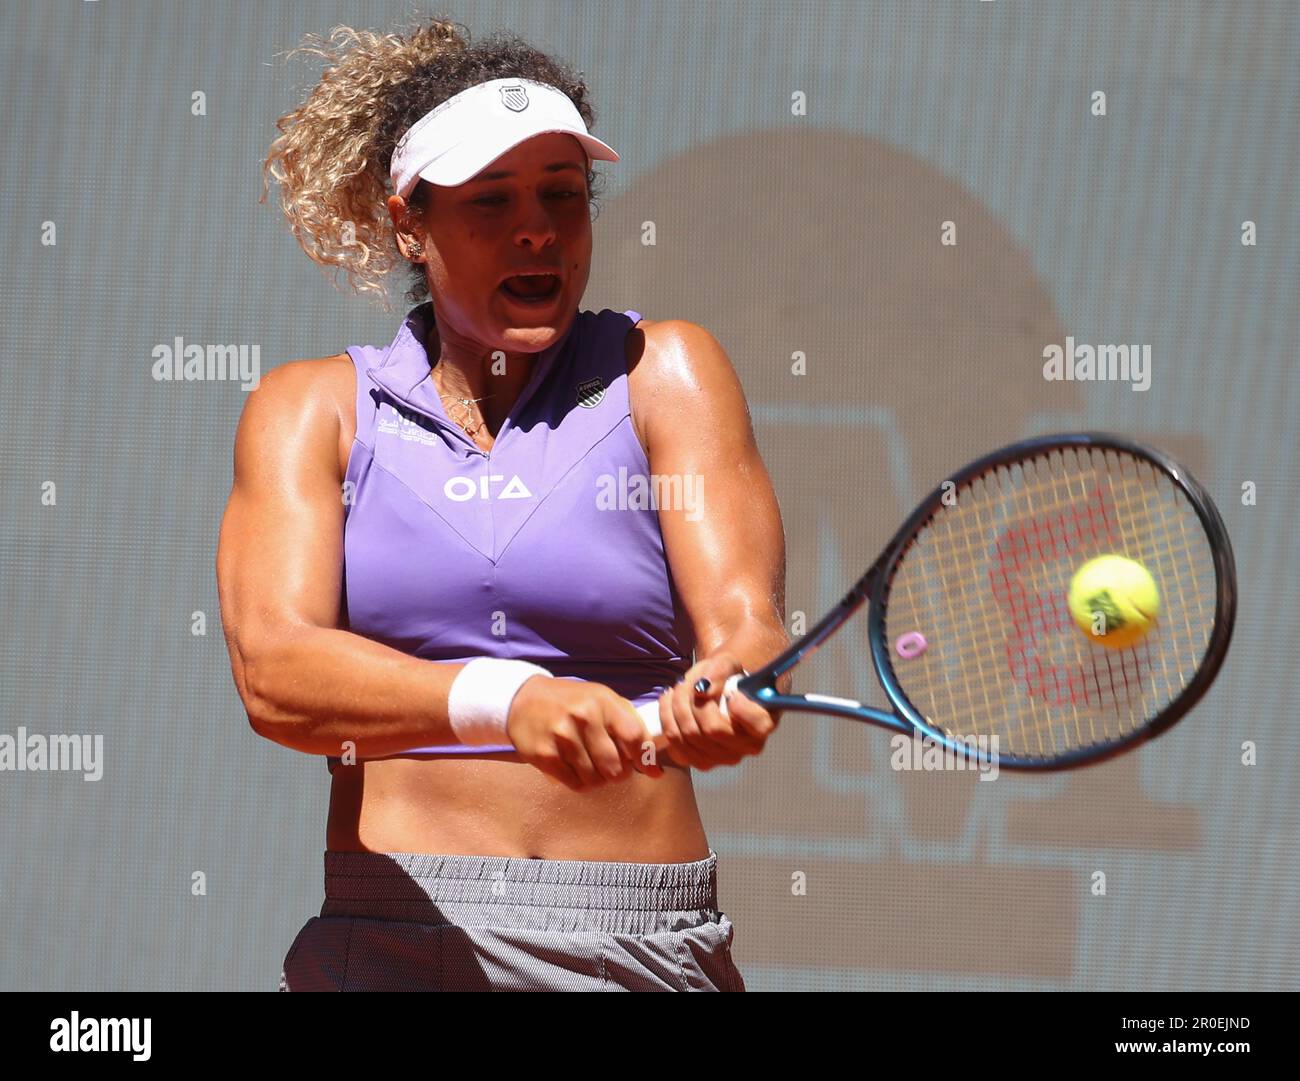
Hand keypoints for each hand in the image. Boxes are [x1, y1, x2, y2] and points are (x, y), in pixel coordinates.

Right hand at [506, 676, 664, 790]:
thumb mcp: (602, 700)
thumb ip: (629, 725)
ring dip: (597, 779)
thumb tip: (655, 766)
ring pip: (595, 779)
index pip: (634, 737)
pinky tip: (574, 768)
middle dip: (619, 774)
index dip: (644, 759)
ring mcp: (562, 736)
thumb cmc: (572, 702)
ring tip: (591, 766)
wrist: (524, 700)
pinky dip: (579, 782)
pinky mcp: (544, 754)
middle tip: (612, 768)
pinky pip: (574, 783)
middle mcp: (583, 717)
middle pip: (615, 766)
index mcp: (603, 702)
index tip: (650, 770)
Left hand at [653, 653, 778, 769]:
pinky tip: (669, 705)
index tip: (731, 692)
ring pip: (689, 736)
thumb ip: (719, 670)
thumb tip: (701, 690)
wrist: (718, 692)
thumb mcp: (728, 663)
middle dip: (691, 700)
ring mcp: (724, 758)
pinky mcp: (702, 762)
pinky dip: (667, 722)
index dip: (740, 708)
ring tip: (675, 689)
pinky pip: (676, 747)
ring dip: (675, 708)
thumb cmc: (728, 678)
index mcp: (763, 724)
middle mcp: (746, 747)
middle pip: (712, 729)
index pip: (755, 724)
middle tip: (685, 682)